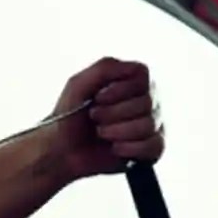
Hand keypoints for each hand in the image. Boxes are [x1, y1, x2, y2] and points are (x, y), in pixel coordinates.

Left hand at [47, 57, 163, 179]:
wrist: (62, 150)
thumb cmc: (69, 116)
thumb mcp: (78, 85)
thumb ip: (105, 68)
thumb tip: (135, 67)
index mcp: (129, 81)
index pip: (142, 75)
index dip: (120, 88)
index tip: (98, 98)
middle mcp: (145, 100)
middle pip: (147, 102)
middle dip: (113, 113)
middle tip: (94, 118)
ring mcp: (151, 124)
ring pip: (149, 125)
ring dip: (118, 131)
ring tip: (101, 133)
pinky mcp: (151, 148)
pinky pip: (155, 146)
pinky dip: (130, 148)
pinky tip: (114, 148)